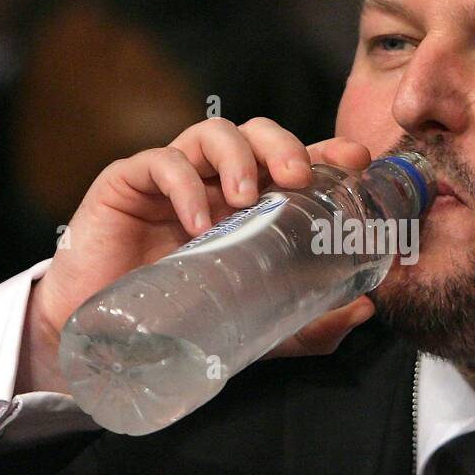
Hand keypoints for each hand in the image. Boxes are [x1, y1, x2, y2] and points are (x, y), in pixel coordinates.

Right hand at [18, 117, 375, 393]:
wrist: (108, 343)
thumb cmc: (184, 321)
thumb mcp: (259, 327)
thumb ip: (310, 323)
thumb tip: (366, 309)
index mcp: (252, 205)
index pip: (294, 161)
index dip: (326, 150)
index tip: (357, 159)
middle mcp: (216, 184)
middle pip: (256, 132)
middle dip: (283, 143)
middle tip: (298, 176)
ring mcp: (173, 180)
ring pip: (211, 132)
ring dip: (237, 156)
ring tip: (246, 198)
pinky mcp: (127, 185)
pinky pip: (159, 162)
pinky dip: (182, 184)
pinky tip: (195, 221)